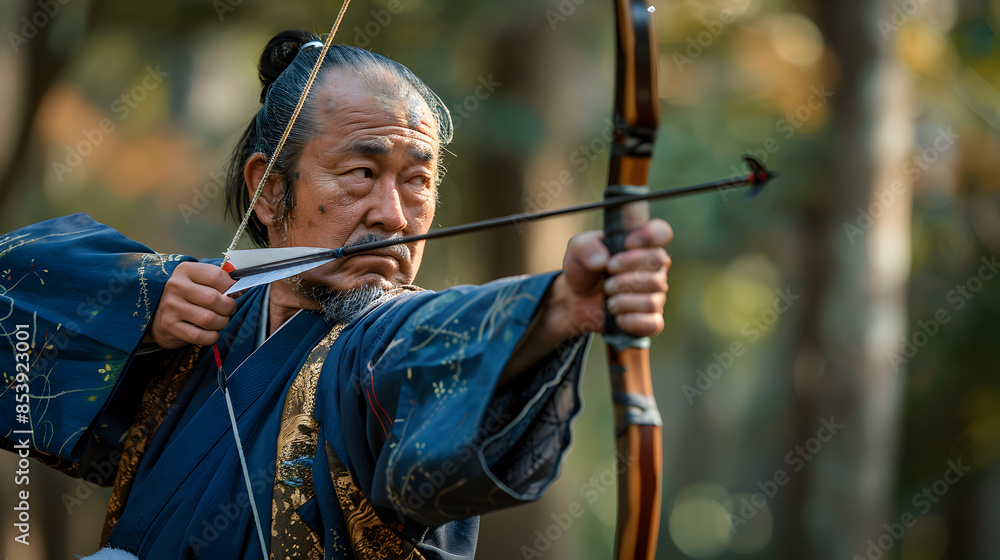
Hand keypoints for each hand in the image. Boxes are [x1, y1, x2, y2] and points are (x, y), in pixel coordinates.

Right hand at [147, 262, 237, 348]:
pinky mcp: (168, 325)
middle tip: (228, 310)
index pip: (216, 276)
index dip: (231, 287)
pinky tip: (211, 333)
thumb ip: (219, 281)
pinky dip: (211, 337)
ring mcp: (170, 306)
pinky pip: (199, 336)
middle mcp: (175, 286)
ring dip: (221, 323)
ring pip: (208, 319)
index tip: (233, 294)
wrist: (159, 314)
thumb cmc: (189, 296)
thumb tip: (240, 288)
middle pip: (213, 298)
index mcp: (186, 270)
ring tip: (220, 321)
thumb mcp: (199, 281)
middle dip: (228, 308)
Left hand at [559, 218, 671, 336]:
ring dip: (625, 300)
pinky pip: (653, 323)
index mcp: (640, 246)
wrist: (575, 300)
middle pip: (658, 264)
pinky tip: (617, 317)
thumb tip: (603, 260)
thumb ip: (586, 246)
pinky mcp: (650, 320)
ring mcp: (655, 295)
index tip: (628, 243)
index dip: (650, 236)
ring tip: (608, 300)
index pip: (661, 233)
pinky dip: (632, 321)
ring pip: (653, 298)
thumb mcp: (577, 251)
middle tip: (608, 275)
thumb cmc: (583, 270)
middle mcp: (654, 269)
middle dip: (628, 271)